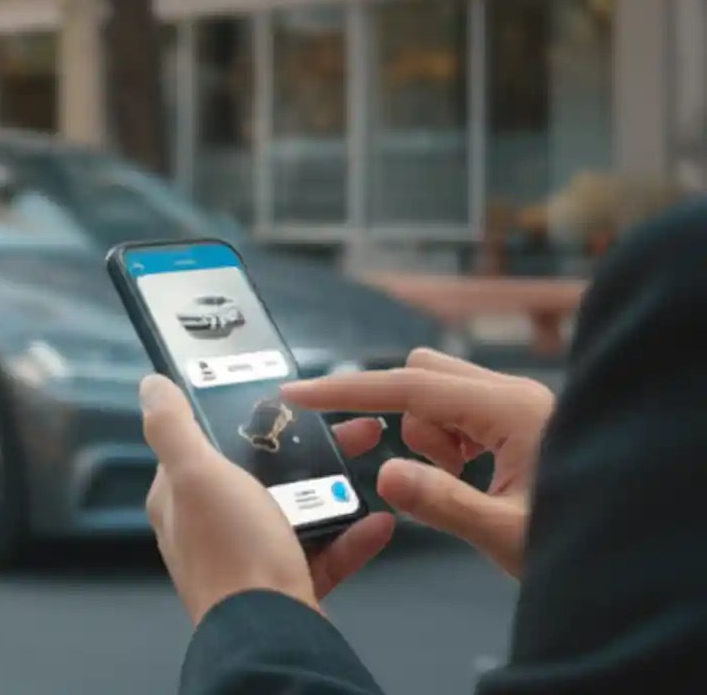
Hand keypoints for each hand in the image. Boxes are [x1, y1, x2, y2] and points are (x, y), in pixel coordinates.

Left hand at [141, 375, 394, 625]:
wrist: (270, 635)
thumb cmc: (230, 552)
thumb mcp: (196, 475)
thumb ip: (172, 428)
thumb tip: (151, 386)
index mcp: (182, 499)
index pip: (202, 444)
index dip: (238, 416)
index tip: (280, 394)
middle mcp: (212, 528)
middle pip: (259, 472)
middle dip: (305, 445)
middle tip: (345, 424)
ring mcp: (250, 558)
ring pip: (296, 508)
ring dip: (335, 482)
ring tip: (370, 458)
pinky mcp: (287, 585)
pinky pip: (324, 552)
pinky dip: (352, 535)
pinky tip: (378, 520)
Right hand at [282, 348, 553, 577]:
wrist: (625, 548)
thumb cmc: (577, 539)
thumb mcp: (504, 533)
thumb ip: (441, 501)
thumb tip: (382, 473)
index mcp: (509, 409)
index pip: (409, 386)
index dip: (347, 390)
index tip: (298, 394)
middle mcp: (511, 395)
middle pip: (422, 376)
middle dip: (405, 418)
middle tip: (432, 469)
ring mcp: (514, 406)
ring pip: (436, 397)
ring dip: (428, 437)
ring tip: (462, 485)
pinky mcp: (514, 422)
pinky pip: (455, 418)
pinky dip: (446, 446)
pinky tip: (472, 481)